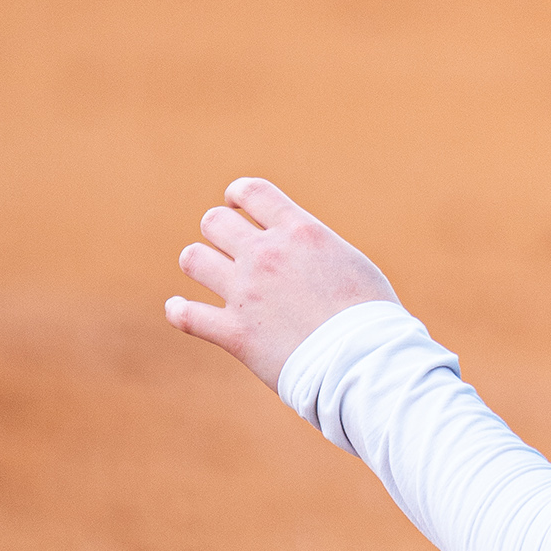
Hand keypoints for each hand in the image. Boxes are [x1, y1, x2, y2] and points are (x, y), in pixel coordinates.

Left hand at [166, 177, 399, 389]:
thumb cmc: (372, 314)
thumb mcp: (350, 261)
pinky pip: (185, 315)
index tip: (238, 206)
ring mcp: (246, 293)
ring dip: (200, 263)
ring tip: (214, 274)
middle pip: (213, 221)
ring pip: (193, 259)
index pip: (250, 191)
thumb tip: (301, 248)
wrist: (365, 359)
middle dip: (219, 230)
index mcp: (299, 232)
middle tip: (230, 246)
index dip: (237, 195)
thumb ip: (316, 248)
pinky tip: (180, 309)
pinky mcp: (234, 333)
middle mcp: (266, 255)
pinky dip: (179, 311)